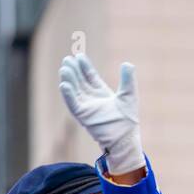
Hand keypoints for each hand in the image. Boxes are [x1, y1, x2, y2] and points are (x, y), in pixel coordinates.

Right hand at [59, 54, 143, 175]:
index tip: (79, 56)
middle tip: (68, 59)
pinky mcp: (83, 116)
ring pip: (74, 91)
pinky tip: (64, 84)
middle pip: (80, 81)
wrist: (125, 138)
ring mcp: (86, 107)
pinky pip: (73, 104)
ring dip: (69, 80)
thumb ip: (127, 79)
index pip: (90, 77)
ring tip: (64, 68)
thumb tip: (127, 63)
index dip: (84, 66)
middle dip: (74, 71)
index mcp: (101, 93)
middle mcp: (92, 99)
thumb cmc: (128, 119)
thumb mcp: (129, 94)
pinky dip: (68, 95)